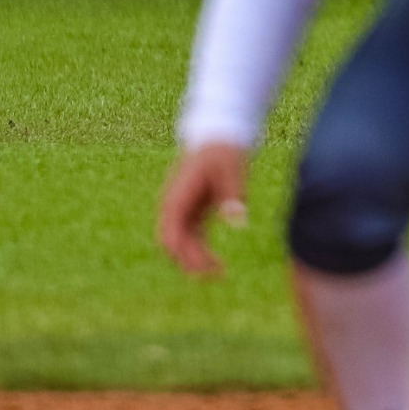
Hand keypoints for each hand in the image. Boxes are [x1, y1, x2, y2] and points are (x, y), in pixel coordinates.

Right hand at [157, 142, 248, 276]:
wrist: (219, 134)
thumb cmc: (224, 151)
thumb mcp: (231, 171)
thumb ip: (233, 195)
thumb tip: (238, 221)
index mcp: (177, 197)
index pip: (170, 234)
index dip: (183, 254)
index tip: (203, 268)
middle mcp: (174, 206)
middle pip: (173, 242)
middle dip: (189, 262)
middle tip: (215, 275)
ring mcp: (182, 208)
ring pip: (181, 242)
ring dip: (195, 259)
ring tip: (219, 273)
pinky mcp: (194, 209)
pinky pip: (192, 236)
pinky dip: (200, 250)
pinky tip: (216, 263)